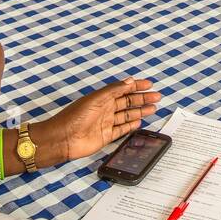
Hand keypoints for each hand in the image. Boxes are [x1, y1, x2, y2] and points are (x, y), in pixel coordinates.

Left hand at [33, 78, 161, 162]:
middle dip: (143, 99)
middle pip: (128, 102)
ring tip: (153, 108)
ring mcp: (106, 123)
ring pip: (127, 115)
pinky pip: (121, 130)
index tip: (149, 85)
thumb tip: (130, 80)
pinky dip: (130, 126)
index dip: (137, 87)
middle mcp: (106, 109)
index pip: (124, 89)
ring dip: (140, 112)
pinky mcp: (106, 136)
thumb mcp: (97, 99)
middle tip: (157, 97)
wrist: (63, 138)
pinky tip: (138, 123)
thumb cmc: (75, 116)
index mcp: (103, 98)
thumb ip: (114, 90)